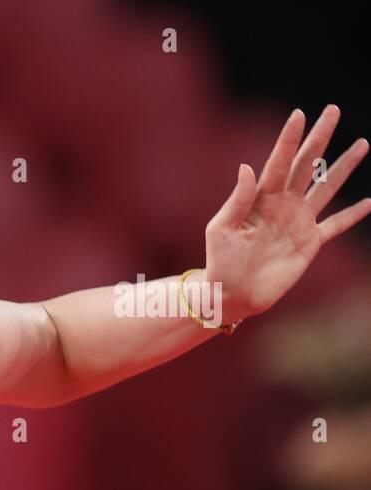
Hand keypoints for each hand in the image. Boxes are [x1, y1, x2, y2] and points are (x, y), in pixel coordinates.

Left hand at [204, 105, 369, 325]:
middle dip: (320, 138)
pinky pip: (335, 226)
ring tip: (362, 143)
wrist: (231, 294)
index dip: (289, 139)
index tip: (299, 114)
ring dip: (344, 166)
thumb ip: (236, 200)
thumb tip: (247, 167)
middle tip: (333, 110)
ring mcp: (298, 222)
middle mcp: (283, 204)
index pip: (278, 162)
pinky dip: (352, 215)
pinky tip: (369, 202)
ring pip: (327, 187)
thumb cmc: (219, 262)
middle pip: (306, 164)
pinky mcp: (309, 243)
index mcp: (260, 198)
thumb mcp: (221, 230)